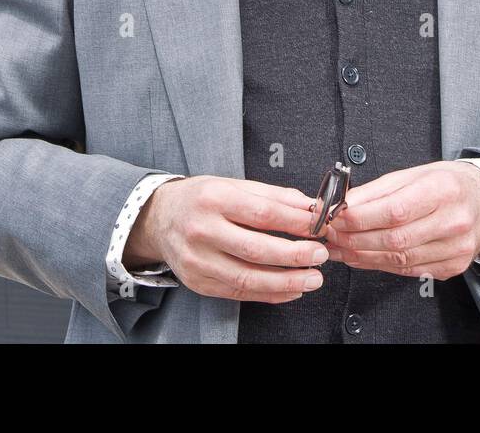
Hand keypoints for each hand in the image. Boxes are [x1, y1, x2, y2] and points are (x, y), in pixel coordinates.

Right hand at [124, 176, 329, 302]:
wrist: (158, 219)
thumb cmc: (200, 199)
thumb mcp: (233, 185)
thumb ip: (273, 196)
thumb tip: (309, 207)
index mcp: (214, 198)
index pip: (263, 213)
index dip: (297, 223)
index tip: (320, 226)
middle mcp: (202, 230)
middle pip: (256, 249)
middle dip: (295, 255)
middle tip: (321, 255)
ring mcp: (197, 260)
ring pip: (248, 278)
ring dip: (286, 281)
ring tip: (313, 278)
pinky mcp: (198, 283)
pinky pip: (239, 293)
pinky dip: (269, 294)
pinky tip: (290, 289)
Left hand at [322, 161, 479, 280]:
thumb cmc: (446, 184)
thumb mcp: (413, 174)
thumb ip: (377, 190)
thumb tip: (343, 205)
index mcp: (443, 189)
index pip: (395, 210)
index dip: (360, 218)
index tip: (335, 217)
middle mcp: (454, 221)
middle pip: (395, 239)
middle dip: (355, 239)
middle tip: (332, 235)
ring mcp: (457, 248)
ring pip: (400, 260)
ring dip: (363, 256)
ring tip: (341, 248)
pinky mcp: (453, 267)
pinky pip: (409, 271)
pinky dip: (381, 265)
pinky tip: (363, 258)